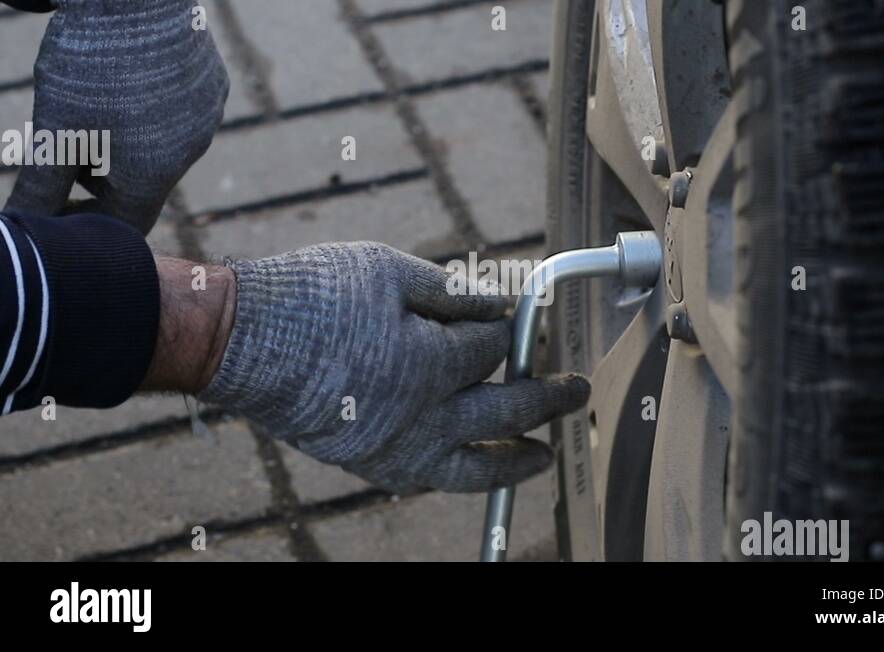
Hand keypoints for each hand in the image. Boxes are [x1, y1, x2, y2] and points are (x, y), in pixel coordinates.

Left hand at [4, 0, 228, 233]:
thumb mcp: (55, 127)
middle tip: (69, 138)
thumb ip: (41, 184)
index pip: (126, 221)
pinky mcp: (214, 85)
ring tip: (98, 102)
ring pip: (164, 146)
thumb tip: (22, 224)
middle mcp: (190, 152)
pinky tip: (132, 78)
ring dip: (129, 140)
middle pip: (143, 182)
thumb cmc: (91, 63)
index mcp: (155, 173)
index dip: (88, 217)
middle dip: (104, 172)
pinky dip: (154, 108)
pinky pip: (184, 112)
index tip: (57, 198)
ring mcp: (207, 117)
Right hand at [196, 242, 590, 493]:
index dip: (507, 327)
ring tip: (544, 458)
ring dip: (515, 461)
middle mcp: (419, 417)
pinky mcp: (366, 463)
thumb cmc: (310, 295)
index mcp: (428, 363)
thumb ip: (453, 290)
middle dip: (546, 398)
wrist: (235, 339)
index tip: (517, 315)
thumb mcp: (387, 271)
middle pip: (503, 411)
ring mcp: (393, 448)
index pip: (491, 348)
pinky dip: (460, 474)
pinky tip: (474, 465)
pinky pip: (429, 478)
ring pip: (472, 467)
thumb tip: (504, 300)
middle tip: (576, 391)